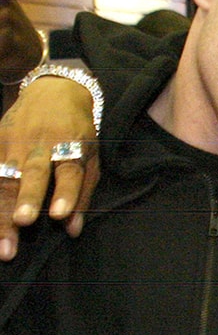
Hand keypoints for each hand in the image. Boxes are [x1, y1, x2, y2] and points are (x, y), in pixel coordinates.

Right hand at [0, 76, 98, 259]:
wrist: (53, 90)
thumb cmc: (77, 130)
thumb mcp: (91, 154)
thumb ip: (83, 191)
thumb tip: (73, 230)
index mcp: (71, 145)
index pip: (69, 171)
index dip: (66, 193)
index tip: (60, 215)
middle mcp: (41, 145)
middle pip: (32, 175)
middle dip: (27, 200)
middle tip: (23, 223)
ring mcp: (14, 143)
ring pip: (3, 179)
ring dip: (1, 212)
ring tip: (2, 244)